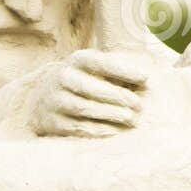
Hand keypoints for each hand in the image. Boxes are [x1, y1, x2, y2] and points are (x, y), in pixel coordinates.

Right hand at [28, 49, 149, 137]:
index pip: (100, 62)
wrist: (44, 98)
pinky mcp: (53, 122)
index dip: (123, 70)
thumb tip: (145, 79)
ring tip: (131, 119)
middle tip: (138, 105)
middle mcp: (63, 77)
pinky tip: (116, 131)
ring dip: (110, 114)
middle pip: (91, 88)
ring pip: (84, 108)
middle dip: (118, 96)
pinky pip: (79, 127)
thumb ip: (118, 71)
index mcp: (77, 60)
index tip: (145, 77)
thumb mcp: (96, 69)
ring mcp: (56, 100)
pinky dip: (99, 130)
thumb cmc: (84, 81)